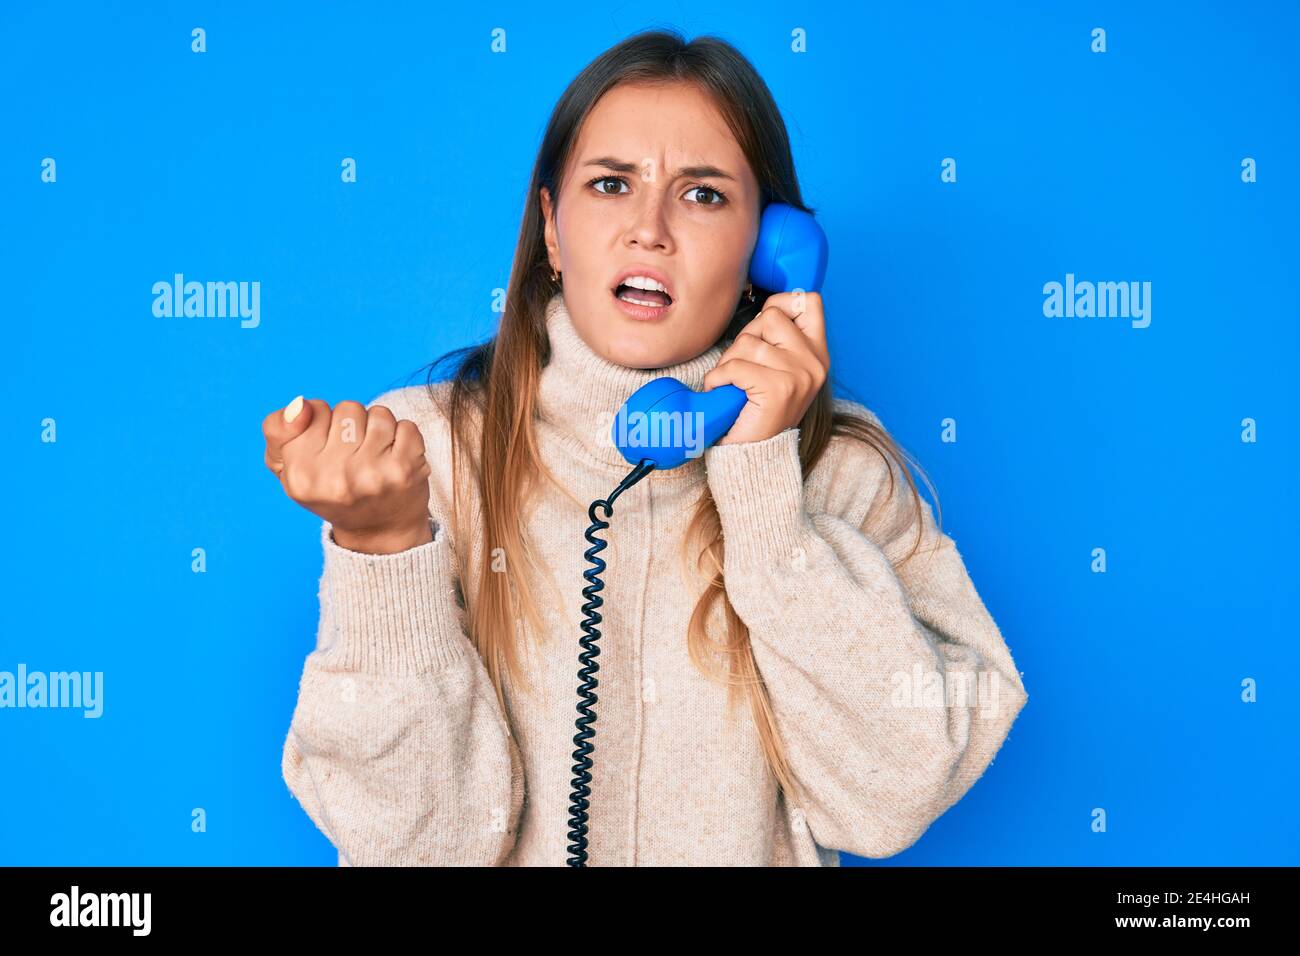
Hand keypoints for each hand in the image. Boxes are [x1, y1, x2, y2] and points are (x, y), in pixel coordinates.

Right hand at [262, 395, 433, 553]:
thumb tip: (300, 405)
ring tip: (375, 457)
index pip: (313, 410)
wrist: (379, 532)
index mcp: (301, 474)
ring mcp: (373, 474)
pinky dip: (404, 437)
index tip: (327, 447)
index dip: (323, 422)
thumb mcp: (288, 467)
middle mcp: (335, 477)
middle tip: (354, 456)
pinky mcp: (405, 470)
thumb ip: (278, 430)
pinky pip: (407, 426)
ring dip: (379, 430)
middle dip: (353, 425)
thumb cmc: (331, 491)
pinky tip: (395, 460)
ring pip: (379, 414)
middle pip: (348, 409)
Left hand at [701, 291, 829, 444]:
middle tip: (742, 367)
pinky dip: (718, 378)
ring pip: (748, 342)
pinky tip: (723, 392)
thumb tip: (762, 308)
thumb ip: (778, 340)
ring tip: (733, 385)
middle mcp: (815, 363)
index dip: (780, 303)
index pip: (809, 300)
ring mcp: (800, 375)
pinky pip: (735, 366)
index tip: (764, 329)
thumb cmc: (759, 411)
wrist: (756, 457)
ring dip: (728, 362)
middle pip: (770, 316)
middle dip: (746, 337)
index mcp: (818, 354)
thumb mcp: (779, 370)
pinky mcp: (779, 389)